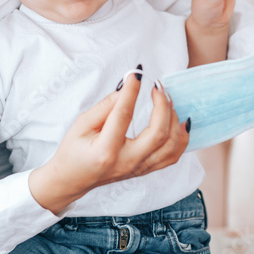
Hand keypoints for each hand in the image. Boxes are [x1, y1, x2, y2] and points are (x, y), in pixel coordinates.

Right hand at [29, 68, 189, 214]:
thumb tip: (127, 86)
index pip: (124, 115)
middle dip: (162, 105)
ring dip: (174, 119)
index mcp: (106, 151)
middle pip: (158, 133)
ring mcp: (139, 168)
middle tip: (157, 86)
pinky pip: (172, 156)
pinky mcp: (145, 169)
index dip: (132, 91)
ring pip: (171, 146)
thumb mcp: (82, 124)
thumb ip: (106, 105)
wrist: (73, 179)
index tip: (137, 73)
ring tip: (167, 100)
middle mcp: (127, 162)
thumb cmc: (74, 150)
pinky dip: (181, 137)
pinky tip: (181, 121)